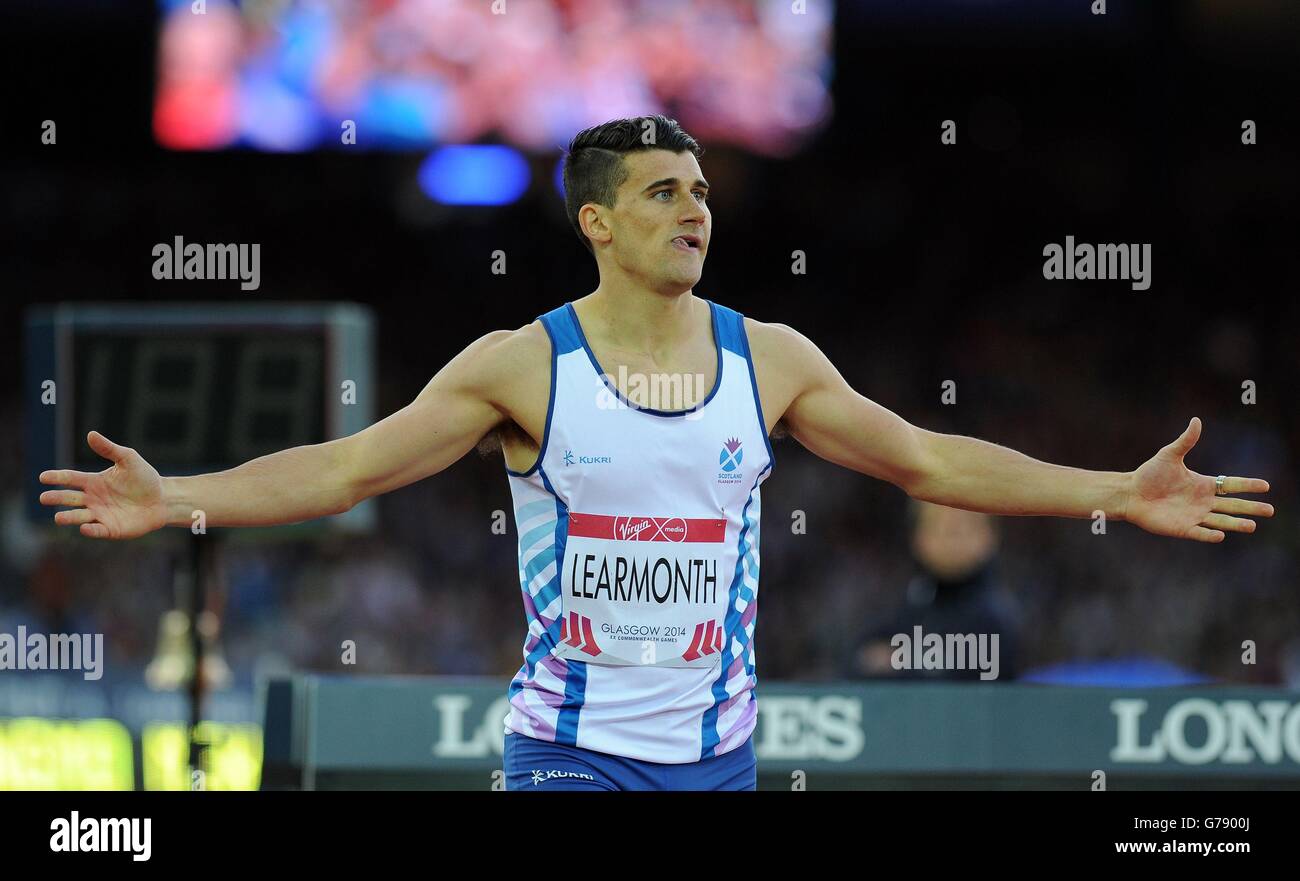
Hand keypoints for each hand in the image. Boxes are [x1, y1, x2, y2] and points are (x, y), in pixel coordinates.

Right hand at [39, 431, 167, 538]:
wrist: (163, 498)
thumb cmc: (144, 478)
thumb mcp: (128, 459)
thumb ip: (109, 448)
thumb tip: (91, 434)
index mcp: (93, 482)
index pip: (70, 479)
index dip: (57, 478)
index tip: (43, 477)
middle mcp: (92, 499)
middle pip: (69, 498)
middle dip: (56, 498)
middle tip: (44, 498)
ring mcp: (100, 514)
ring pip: (79, 516)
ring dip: (68, 517)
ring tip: (58, 518)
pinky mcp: (111, 528)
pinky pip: (97, 530)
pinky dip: (90, 529)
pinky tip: (84, 527)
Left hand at [1123, 417, 1272, 542]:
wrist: (1130, 492)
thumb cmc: (1149, 474)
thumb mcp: (1169, 455)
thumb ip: (1186, 441)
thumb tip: (1196, 420)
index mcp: (1203, 485)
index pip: (1231, 485)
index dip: (1248, 485)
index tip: (1266, 486)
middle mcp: (1202, 502)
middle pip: (1232, 506)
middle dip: (1250, 508)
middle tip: (1270, 510)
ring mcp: (1194, 516)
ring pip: (1220, 521)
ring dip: (1236, 524)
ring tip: (1253, 526)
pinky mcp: (1182, 528)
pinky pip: (1199, 533)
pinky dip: (1210, 535)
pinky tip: (1221, 535)